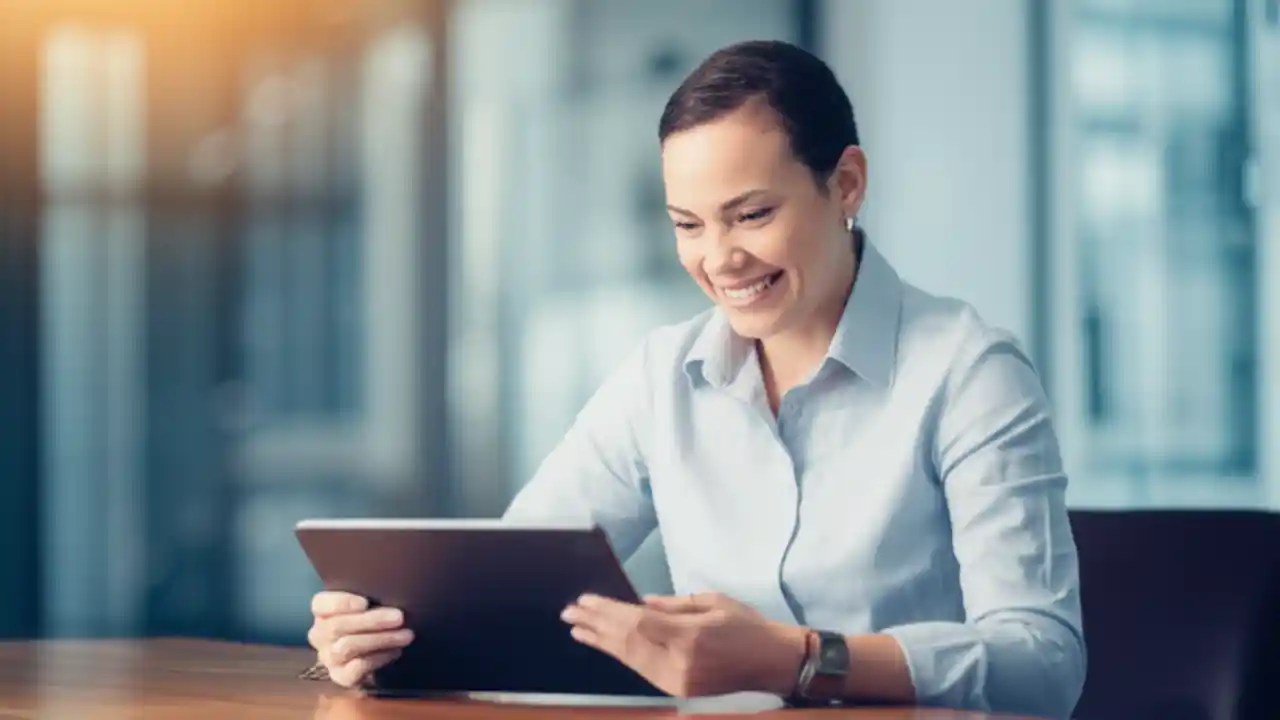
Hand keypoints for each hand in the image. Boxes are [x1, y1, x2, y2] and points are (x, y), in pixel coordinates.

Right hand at [307, 591, 414, 687]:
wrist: (375, 655)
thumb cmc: (373, 620)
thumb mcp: (369, 603)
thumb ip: (371, 595)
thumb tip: (391, 586)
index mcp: (322, 611)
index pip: (321, 604)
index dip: (341, 603)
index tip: (365, 602)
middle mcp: (319, 635)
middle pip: (338, 626)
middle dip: (372, 621)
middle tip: (399, 617)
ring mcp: (328, 657)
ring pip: (347, 647)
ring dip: (380, 639)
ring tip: (406, 635)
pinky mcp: (341, 676)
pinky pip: (357, 668)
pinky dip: (379, 658)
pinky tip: (396, 651)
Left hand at [560, 591, 806, 697]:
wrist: (773, 662)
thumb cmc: (747, 624)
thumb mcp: (712, 601)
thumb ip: (673, 605)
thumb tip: (638, 604)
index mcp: (691, 635)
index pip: (637, 622)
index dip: (608, 611)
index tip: (585, 601)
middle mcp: (680, 662)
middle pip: (627, 642)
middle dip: (596, 626)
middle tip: (569, 612)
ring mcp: (677, 680)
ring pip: (630, 660)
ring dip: (601, 643)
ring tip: (578, 629)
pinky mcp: (678, 689)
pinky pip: (642, 671)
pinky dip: (621, 656)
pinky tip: (605, 646)